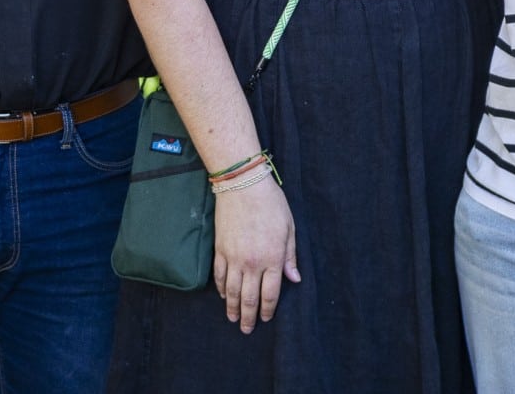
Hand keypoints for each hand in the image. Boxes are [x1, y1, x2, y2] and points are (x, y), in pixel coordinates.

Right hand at [211, 177, 300, 332]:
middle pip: (249, 298)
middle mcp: (252, 263)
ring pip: (232, 291)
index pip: (270, 293)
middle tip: (247, 329)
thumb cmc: (271, 204)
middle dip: (249, 317)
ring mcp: (233, 257)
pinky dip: (222, 288)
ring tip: (233, 319)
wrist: (242, 185)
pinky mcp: (220, 249)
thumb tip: (294, 279)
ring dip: (233, 307)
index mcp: (272, 258)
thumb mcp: (289, 228)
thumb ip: (290, 256)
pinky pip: (219, 275)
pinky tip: (224, 295)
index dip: (267, 310)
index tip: (266, 318)